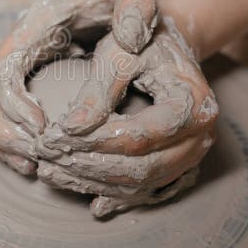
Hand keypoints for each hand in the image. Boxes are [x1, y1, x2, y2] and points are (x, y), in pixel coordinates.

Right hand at [0, 0, 157, 175]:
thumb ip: (136, 11)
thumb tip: (130, 40)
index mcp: (35, 25)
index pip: (4, 69)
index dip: (15, 104)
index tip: (42, 128)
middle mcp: (17, 45)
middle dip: (2, 130)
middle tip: (34, 158)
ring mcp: (15, 63)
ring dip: (2, 140)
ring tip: (32, 166)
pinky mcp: (21, 79)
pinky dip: (10, 140)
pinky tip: (34, 162)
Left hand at [36, 16, 218, 215]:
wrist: (169, 46)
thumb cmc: (142, 44)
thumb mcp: (118, 54)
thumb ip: (97, 90)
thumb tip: (69, 128)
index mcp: (193, 104)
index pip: (137, 136)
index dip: (93, 140)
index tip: (54, 135)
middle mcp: (200, 137)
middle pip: (141, 167)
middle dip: (88, 165)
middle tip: (47, 157)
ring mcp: (192, 155)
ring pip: (140, 183)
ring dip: (93, 183)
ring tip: (52, 172)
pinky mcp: (179, 166)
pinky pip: (146, 190)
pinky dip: (115, 195)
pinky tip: (91, 202)